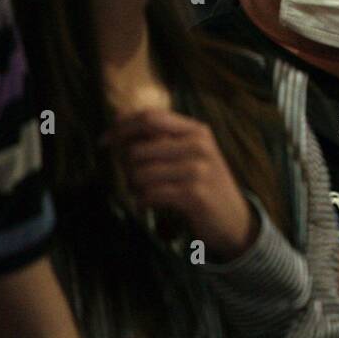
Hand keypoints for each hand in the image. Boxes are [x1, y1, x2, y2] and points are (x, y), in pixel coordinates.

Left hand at [105, 109, 256, 258]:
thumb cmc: (204, 185)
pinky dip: (143, 202)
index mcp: (196, 130)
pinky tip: (151, 204)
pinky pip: (149, 195)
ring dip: (134, 188)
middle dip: (126, 167)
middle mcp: (199, 146)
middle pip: (138, 150)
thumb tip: (118, 132)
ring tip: (145, 193)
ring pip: (139, 174)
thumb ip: (163, 140)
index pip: (149, 118)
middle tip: (134, 180)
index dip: (121, 127)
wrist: (234, 219)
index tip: (104, 141)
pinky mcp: (194, 195)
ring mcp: (198, 170)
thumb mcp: (192, 155)